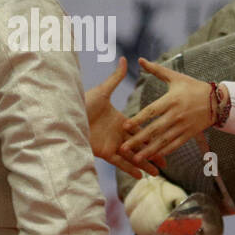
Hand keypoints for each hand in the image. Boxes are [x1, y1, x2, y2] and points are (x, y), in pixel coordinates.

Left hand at [85, 57, 163, 178]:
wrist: (66, 115)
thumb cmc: (82, 102)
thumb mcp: (102, 91)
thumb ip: (115, 78)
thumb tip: (124, 59)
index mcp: (119, 119)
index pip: (140, 128)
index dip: (153, 133)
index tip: (166, 137)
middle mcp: (117, 133)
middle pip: (139, 144)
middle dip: (153, 152)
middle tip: (167, 162)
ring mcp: (111, 144)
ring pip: (132, 156)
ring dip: (145, 163)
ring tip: (159, 173)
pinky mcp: (104, 152)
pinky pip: (120, 163)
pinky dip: (130, 169)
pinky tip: (142, 175)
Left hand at [119, 57, 214, 161]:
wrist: (217, 101)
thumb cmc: (193, 87)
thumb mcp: (175, 77)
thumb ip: (156, 70)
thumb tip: (140, 60)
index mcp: (171, 100)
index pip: (151, 111)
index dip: (138, 119)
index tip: (125, 125)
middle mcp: (176, 115)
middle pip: (155, 129)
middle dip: (139, 140)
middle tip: (124, 148)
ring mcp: (183, 126)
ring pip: (163, 141)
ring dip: (149, 151)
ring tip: (136, 159)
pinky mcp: (189, 134)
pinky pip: (175, 145)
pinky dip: (164, 152)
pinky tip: (153, 158)